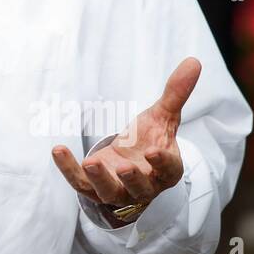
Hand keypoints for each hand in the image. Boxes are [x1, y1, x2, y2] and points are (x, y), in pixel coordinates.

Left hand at [50, 56, 201, 220]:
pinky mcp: (94, 189)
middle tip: (123, 165)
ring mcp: (119, 191)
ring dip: (100, 179)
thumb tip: (194, 61)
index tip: (153, 151)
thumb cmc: (149, 139)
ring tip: (90, 162)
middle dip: (132, 178)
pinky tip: (59, 151)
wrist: (130, 161)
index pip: (168, 170)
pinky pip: (81, 184)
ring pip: (110, 192)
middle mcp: (144, 186)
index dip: (162, 162)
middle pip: (140, 188)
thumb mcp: (162, 116)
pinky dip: (69, 170)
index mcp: (165, 171)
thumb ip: (176, 93)